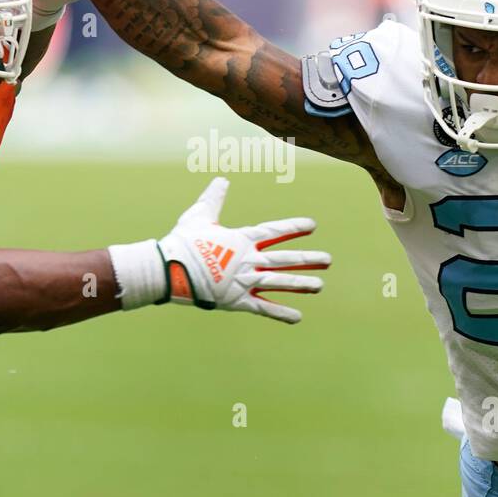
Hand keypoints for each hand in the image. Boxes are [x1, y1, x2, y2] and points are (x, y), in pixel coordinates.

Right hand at [157, 178, 330, 323]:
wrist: (170, 269)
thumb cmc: (183, 241)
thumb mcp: (200, 215)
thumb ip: (214, 199)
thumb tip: (221, 179)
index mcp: (242, 239)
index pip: (274, 231)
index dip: (294, 228)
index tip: (312, 225)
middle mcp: (249, 259)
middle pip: (285, 259)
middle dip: (308, 259)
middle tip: (328, 260)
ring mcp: (245, 281)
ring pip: (280, 282)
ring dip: (301, 284)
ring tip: (320, 286)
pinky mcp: (237, 300)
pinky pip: (263, 308)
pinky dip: (280, 313)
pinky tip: (298, 317)